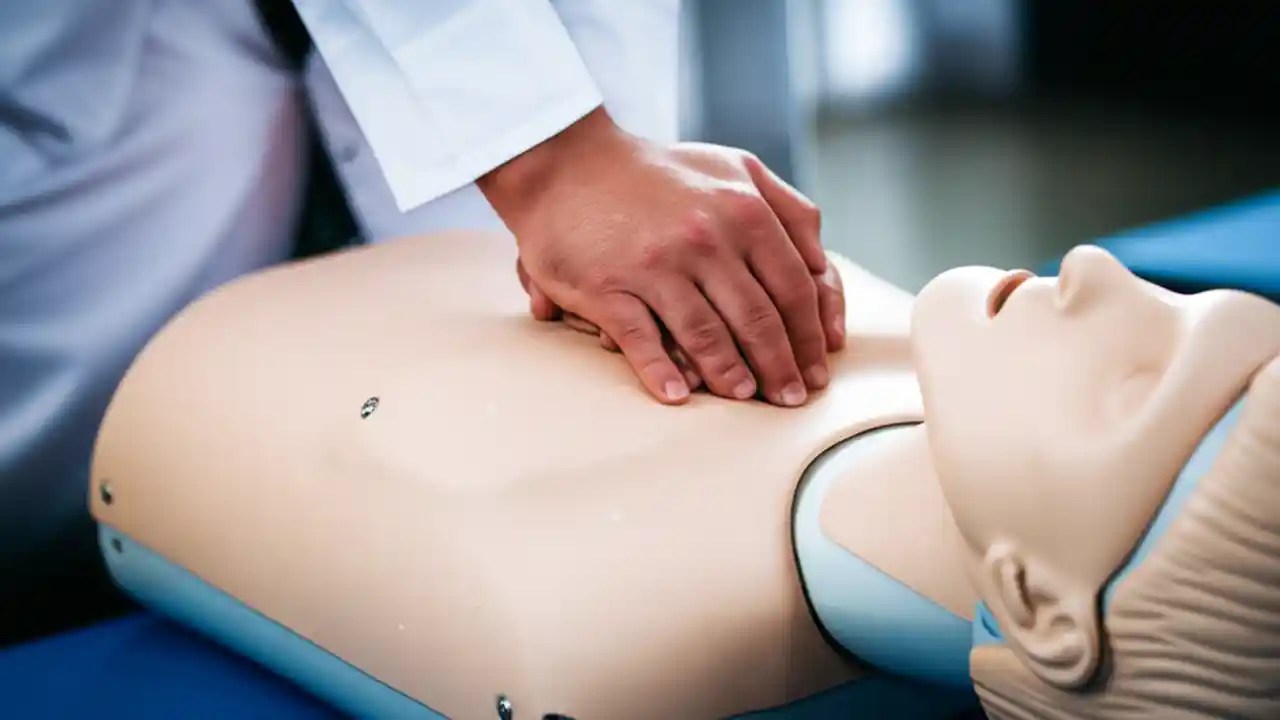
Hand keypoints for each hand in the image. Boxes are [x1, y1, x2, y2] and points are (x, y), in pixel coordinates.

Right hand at [480, 108, 844, 406]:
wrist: (569, 163)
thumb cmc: (662, 173)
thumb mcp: (736, 169)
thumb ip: (789, 209)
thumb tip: (822, 267)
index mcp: (744, 210)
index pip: (795, 287)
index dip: (811, 335)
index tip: (818, 367)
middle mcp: (706, 238)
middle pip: (758, 318)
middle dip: (781, 366)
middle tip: (791, 399)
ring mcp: (656, 264)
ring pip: (707, 335)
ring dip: (731, 376)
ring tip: (744, 398)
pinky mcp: (608, 286)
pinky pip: (642, 339)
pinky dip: (662, 372)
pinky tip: (679, 397)